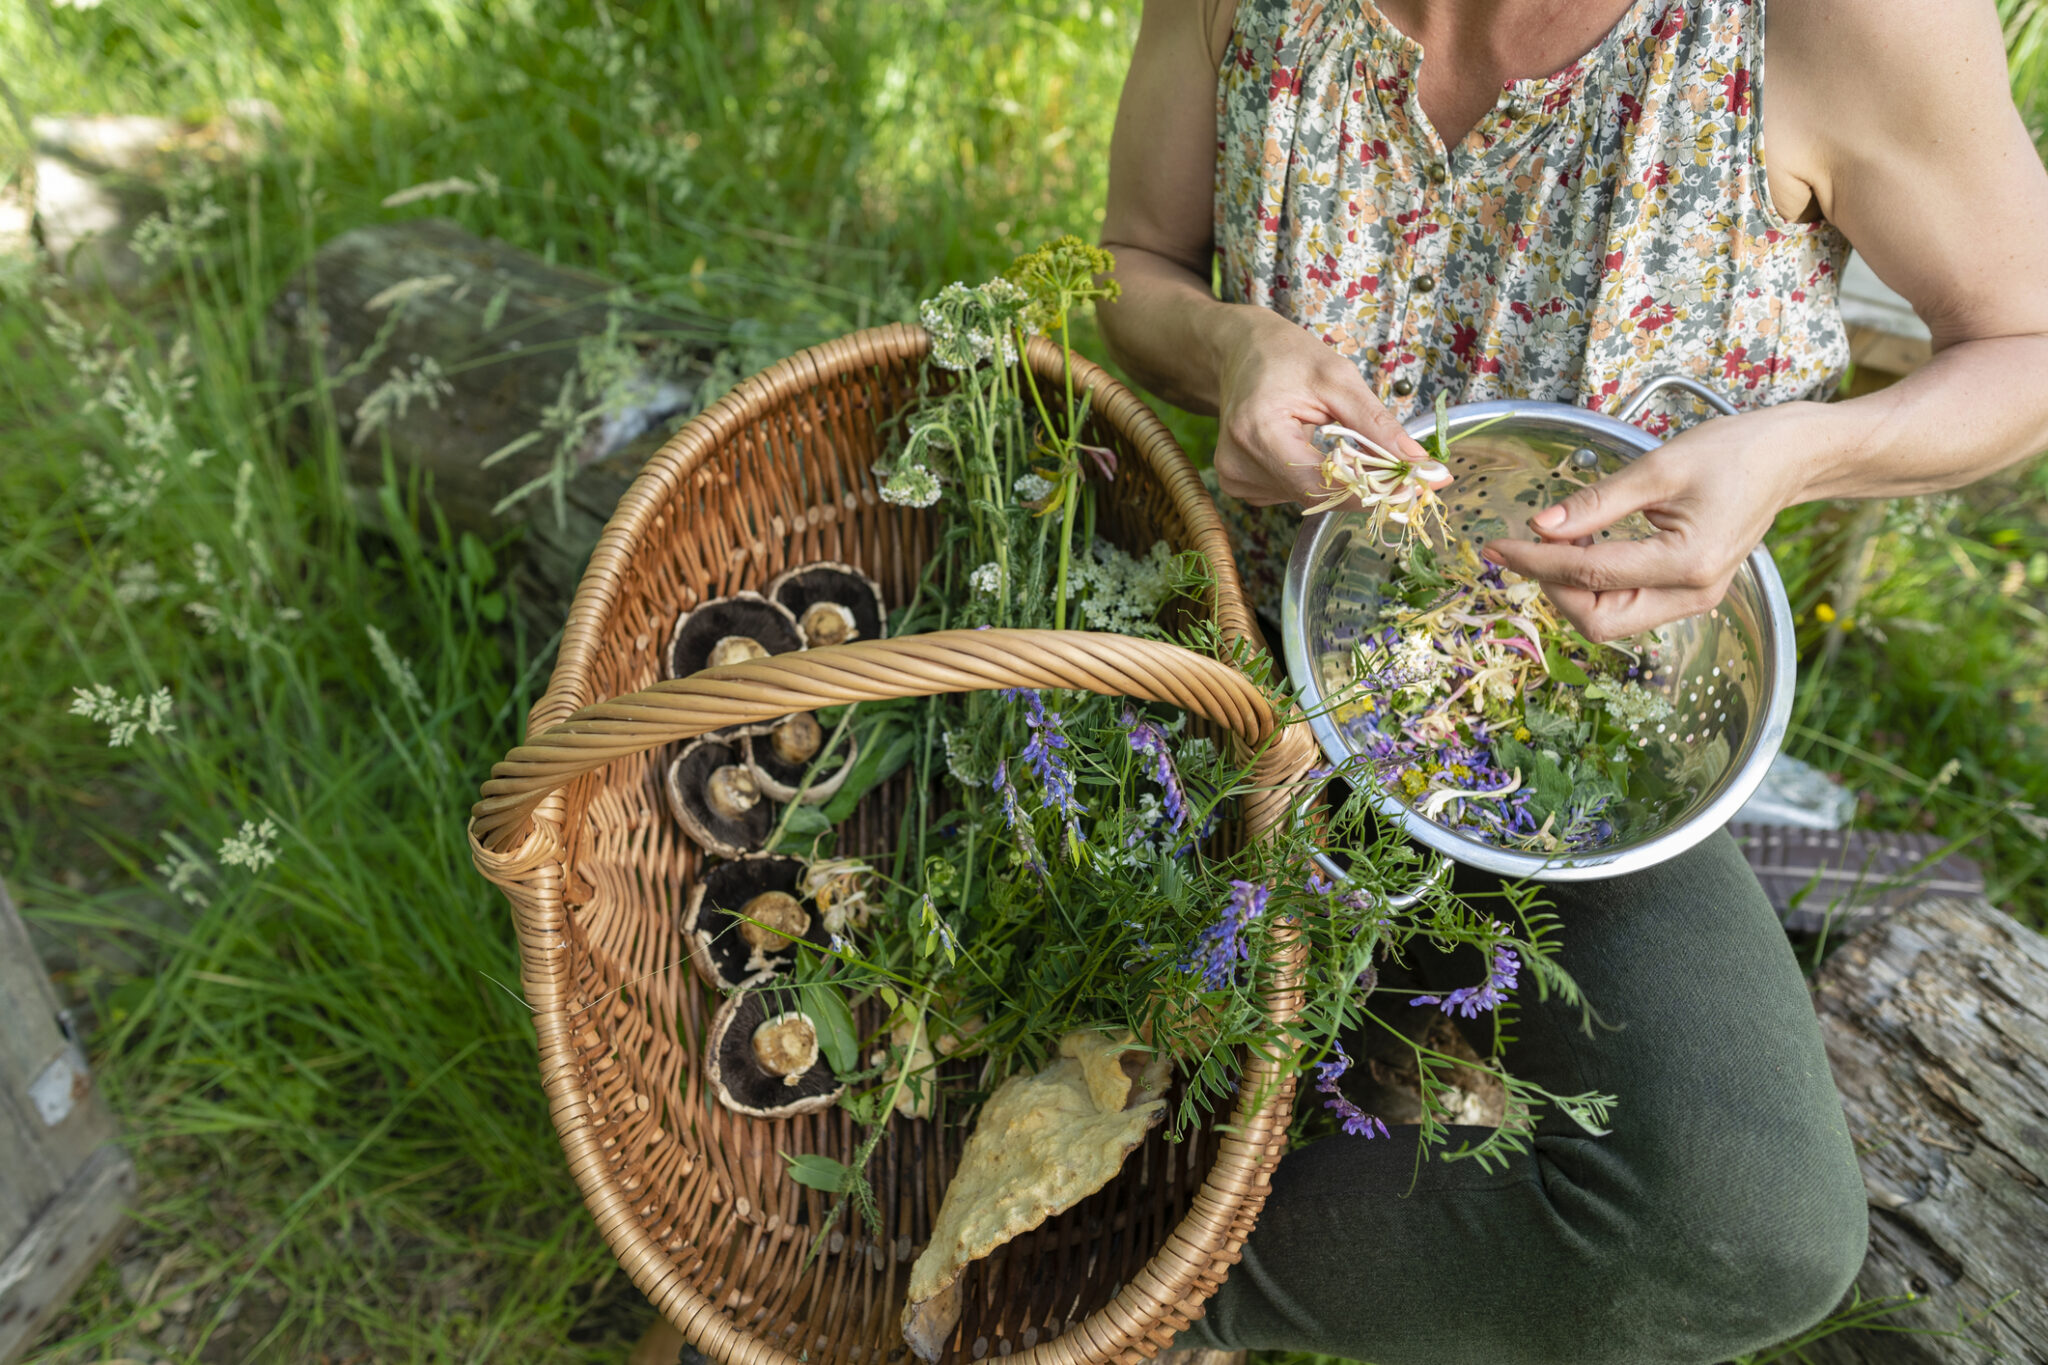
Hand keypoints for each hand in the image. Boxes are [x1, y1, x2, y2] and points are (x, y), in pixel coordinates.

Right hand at [1212, 307, 1443, 506]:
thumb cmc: (1286, 357)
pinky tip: (1307, 449)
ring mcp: (1235, 478)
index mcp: (1256, 431)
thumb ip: (1378, 425)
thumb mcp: (1338, 378)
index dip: (1368, 491)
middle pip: (1314, 495)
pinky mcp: (1238, 483)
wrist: (1240, 351)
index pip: (1318, 484)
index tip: (1411, 487)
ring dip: (1335, 479)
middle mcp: (1236, 463)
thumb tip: (1419, 464)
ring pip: (1306, 499)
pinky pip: (1291, 494)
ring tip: (1333, 438)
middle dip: (1360, 484)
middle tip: (1396, 467)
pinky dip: (1312, 478)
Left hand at [1481, 404, 1821, 641]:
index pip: (1591, 575)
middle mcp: (1694, 594)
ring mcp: (1695, 600)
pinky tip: (1580, 553)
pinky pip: (1628, 607)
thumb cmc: (1733, 452)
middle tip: (1524, 548)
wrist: (1788, 458)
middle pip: (1598, 620)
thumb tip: (1539, 527)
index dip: (1535, 561)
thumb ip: (1596, 502)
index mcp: (1688, 562)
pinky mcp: (1690, 594)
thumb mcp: (1658, 467)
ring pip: (1610, 620)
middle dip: (1553, 588)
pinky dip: (1595, 587)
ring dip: (1571, 590)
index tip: (1497, 545)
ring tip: (1551, 547)